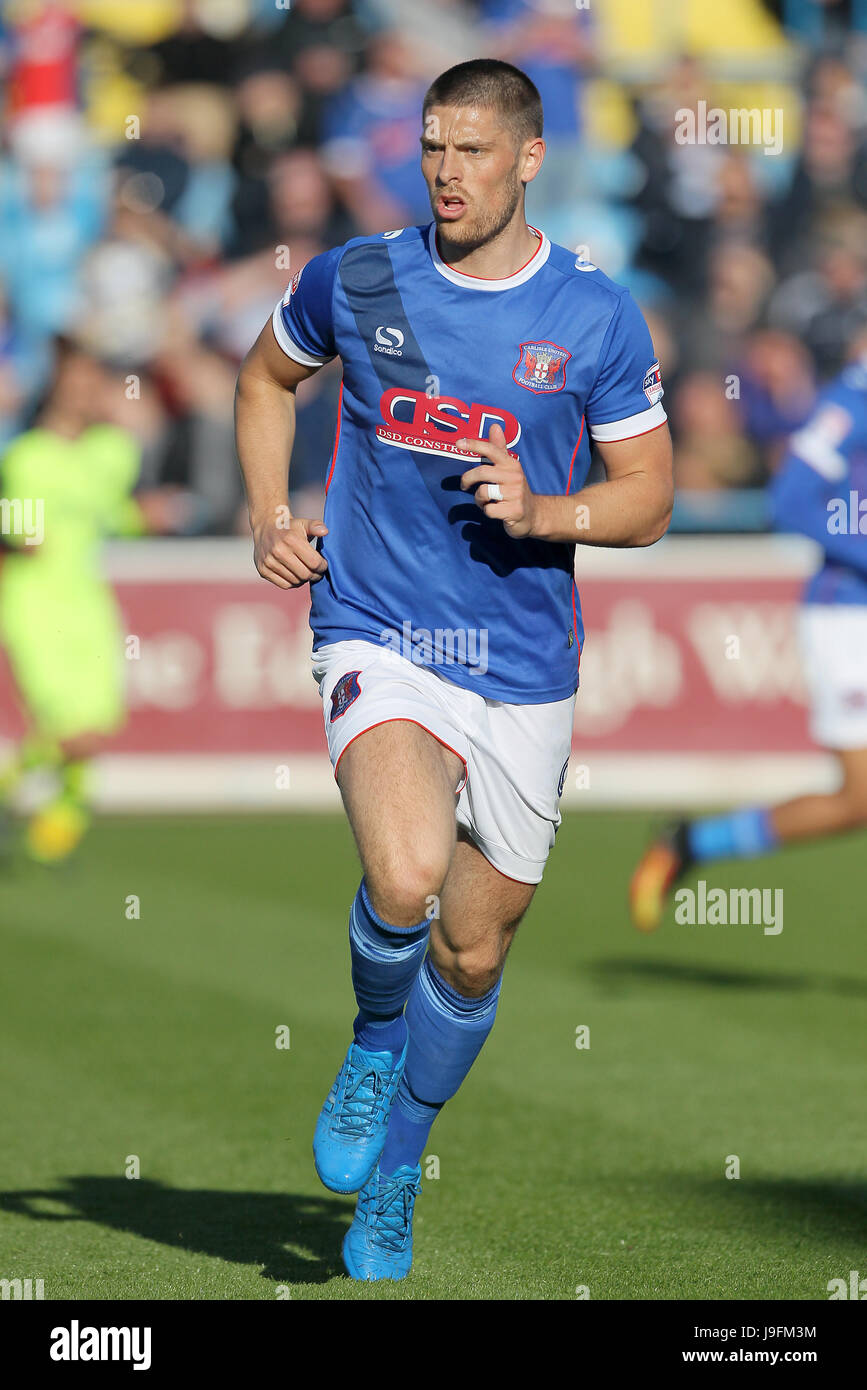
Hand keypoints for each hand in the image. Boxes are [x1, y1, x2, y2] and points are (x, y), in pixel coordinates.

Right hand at [253, 512, 327, 588]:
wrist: (265, 528)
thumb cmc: (289, 528)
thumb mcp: (303, 523)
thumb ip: (315, 526)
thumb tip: (325, 531)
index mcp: (291, 539)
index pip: (314, 563)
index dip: (322, 566)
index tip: (323, 564)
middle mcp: (278, 551)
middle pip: (305, 574)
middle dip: (315, 575)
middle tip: (317, 572)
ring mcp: (269, 562)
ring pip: (296, 581)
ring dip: (304, 580)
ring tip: (306, 572)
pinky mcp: (263, 570)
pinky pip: (284, 585)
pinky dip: (293, 583)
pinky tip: (296, 576)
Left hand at [457, 423, 537, 538]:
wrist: (534, 514)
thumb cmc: (514, 489)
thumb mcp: (508, 468)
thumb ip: (499, 449)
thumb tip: (495, 426)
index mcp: (511, 464)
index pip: (492, 450)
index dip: (475, 445)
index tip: (458, 443)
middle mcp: (515, 476)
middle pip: (482, 472)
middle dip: (468, 479)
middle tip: (464, 485)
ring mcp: (516, 494)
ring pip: (483, 492)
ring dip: (479, 499)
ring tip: (485, 501)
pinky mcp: (514, 510)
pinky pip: (489, 509)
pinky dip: (487, 511)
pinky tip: (494, 510)